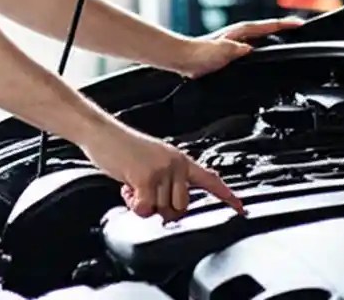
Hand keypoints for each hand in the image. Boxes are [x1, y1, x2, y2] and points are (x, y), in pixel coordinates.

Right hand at [79, 124, 244, 221]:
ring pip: (163, 210)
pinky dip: (134, 206)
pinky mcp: (146, 177)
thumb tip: (171, 206)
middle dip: (162, 209)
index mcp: (180, 159)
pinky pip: (146, 208)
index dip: (226, 195)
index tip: (241, 208)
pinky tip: (126, 190)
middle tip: (145, 196)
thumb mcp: (153, 160)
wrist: (102, 133)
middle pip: (182, 207)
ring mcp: (162, 170)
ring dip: (144, 205)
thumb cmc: (123, 148)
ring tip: (133, 187)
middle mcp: (176, 164)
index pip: (209, 179)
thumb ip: (167, 178)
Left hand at [172, 17, 304, 77]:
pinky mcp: (233, 52)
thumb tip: (250, 50)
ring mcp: (237, 42)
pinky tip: (268, 57)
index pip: (269, 25)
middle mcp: (240, 34)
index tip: (302, 24)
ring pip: (263, 38)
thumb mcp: (220, 51)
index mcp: (241, 31)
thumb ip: (236, 50)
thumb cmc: (198, 53)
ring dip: (276, 38)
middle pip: (269, 29)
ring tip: (291, 41)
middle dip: (286, 29)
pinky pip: (256, 49)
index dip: (286, 24)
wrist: (183, 59)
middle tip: (302, 30)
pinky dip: (265, 49)